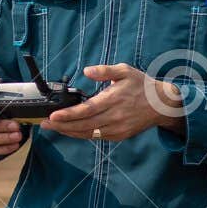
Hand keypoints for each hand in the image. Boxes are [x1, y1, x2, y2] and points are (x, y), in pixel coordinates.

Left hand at [40, 63, 185, 140]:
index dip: (68, 115)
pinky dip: (81, 134)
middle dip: (62, 126)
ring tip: (53, 128)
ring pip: (88, 134)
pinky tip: (70, 130)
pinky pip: (96, 137)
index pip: (86, 110)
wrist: (162, 105)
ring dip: (69, 132)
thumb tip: (87, 70)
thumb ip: (105, 70)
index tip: (53, 116)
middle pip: (83, 125)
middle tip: (44, 123)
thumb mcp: (125, 71)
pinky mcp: (119, 135)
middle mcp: (115, 117)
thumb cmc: (142, 85)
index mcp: (114, 100)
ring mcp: (117, 129)